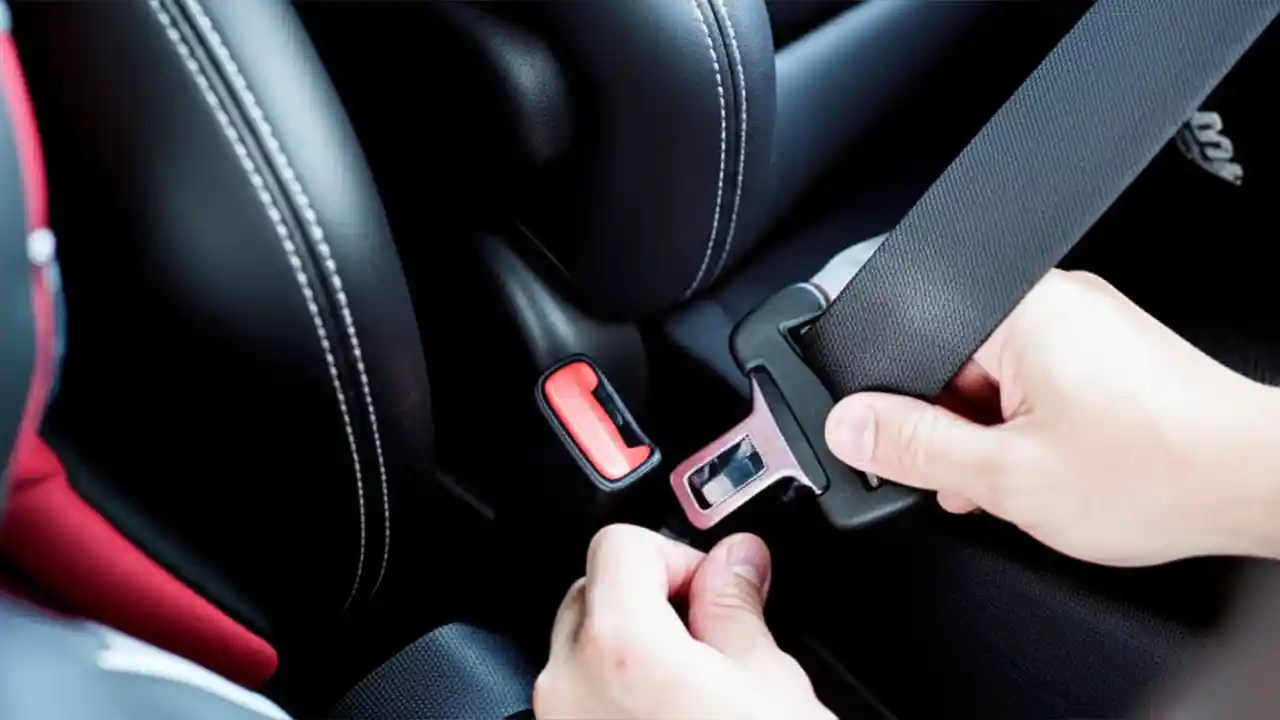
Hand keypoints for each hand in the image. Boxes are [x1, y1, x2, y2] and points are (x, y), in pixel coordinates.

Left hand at [534, 524, 832, 719]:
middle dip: (652, 599)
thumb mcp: (771, 685)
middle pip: (595, 589)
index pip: (622, 542)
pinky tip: (670, 713)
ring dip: (631, 646)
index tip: (716, 586)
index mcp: (620, 647)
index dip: (678, 555)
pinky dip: (615, 689)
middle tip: (712, 635)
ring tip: (695, 686)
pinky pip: (580, 694)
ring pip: (584, 645)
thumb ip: (739, 605)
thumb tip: (737, 559)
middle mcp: (569, 683)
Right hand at [824, 269, 1279, 566]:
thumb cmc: (1159, 470)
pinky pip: (1032, 379)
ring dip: (986, 431)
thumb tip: (850, 427)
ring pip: (990, 375)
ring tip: (1023, 478)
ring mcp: (1082, 322)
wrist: (1259, 483)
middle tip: (970, 475)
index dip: (886, 396)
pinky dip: (1024, 424)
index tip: (887, 439)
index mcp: (1018, 306)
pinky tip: (1045, 466)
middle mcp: (1051, 299)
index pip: (904, 329)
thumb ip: (914, 447)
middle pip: (947, 357)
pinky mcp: (1104, 348)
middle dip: (945, 423)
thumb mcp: (1006, 474)